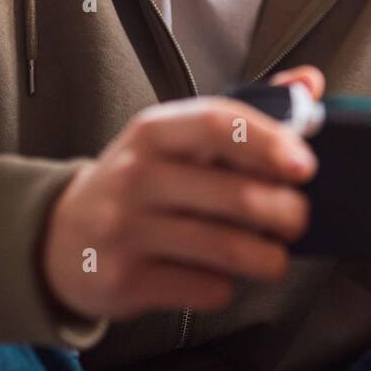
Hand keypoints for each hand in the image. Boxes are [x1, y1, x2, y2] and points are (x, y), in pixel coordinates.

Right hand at [41, 66, 322, 321]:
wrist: (61, 238)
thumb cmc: (141, 181)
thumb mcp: (179, 138)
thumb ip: (246, 112)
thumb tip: (308, 83)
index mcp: (155, 131)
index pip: (218, 123)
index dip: (269, 142)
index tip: (305, 165)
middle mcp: (137, 176)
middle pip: (234, 195)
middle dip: (285, 212)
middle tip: (298, 218)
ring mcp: (126, 229)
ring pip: (224, 248)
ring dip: (267, 257)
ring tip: (275, 256)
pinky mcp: (124, 279)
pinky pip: (202, 288)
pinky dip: (226, 287)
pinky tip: (223, 276)